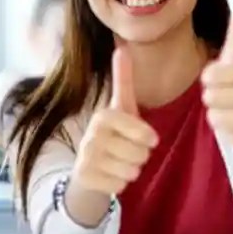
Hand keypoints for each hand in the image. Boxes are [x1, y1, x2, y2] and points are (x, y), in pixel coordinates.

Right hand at [70, 49, 158, 196]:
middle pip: (141, 154)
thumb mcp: (121, 106)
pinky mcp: (84, 178)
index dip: (148, 138)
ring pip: (132, 171)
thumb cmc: (112, 133)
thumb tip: (121, 47)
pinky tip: (110, 175)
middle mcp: (91, 135)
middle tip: (127, 151)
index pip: (144, 134)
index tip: (144, 137)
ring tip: (119, 162)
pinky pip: (121, 186)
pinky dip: (120, 184)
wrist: (87, 165)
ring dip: (131, 170)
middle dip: (140, 156)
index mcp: (104, 116)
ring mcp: (85, 157)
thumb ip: (123, 79)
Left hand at [202, 1, 232, 148]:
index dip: (209, 78)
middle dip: (212, 98)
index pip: (211, 76)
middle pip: (211, 99)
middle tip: (224, 96)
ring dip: (217, 115)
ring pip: (217, 119)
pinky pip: (227, 136)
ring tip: (229, 109)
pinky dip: (228, 132)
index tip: (217, 78)